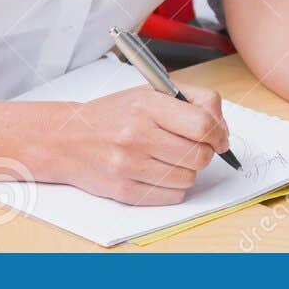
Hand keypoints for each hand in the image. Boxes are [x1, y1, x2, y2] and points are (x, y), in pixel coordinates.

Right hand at [51, 84, 227, 205]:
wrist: (67, 139)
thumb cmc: (112, 114)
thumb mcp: (149, 92)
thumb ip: (191, 100)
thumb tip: (222, 129)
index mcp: (147, 105)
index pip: (202, 124)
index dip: (219, 134)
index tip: (220, 138)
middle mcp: (137, 135)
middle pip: (198, 155)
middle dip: (205, 153)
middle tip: (195, 148)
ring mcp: (129, 165)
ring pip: (188, 178)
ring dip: (188, 170)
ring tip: (171, 158)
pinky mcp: (124, 190)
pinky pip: (171, 196)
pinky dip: (174, 187)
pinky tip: (161, 173)